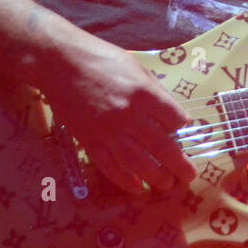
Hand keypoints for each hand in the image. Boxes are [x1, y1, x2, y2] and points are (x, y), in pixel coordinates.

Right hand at [39, 36, 194, 193]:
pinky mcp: (89, 140)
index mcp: (143, 92)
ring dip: (155, 177)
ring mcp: (107, 130)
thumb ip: (155, 91)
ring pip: (137, 161)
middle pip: (161, 145)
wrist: (59, 62)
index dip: (181, 124)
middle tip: (188, 175)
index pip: (174, 118)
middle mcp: (128, 115)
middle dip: (178, 164)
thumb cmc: (101, 59)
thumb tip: (173, 114)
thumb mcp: (136, 67)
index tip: (181, 127)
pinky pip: (109, 165)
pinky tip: (136, 187)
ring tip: (167, 184)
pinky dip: (124, 179)